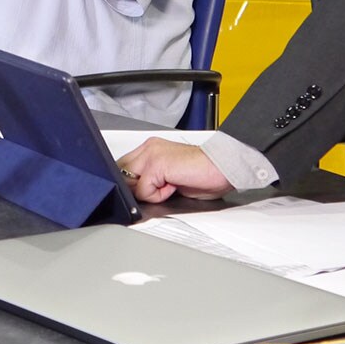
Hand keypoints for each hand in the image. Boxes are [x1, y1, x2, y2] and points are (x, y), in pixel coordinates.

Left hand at [117, 138, 234, 203]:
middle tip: (160, 190)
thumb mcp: (170, 176)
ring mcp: (151, 155)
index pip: (123, 166)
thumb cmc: (204, 173)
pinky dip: (158, 195)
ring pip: (129, 182)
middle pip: (121, 172)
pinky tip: (174, 187)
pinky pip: (143, 190)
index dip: (129, 183)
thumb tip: (136, 192)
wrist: (223, 166)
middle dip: (135, 188)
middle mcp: (149, 148)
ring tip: (170, 186)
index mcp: (152, 148)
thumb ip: (151, 180)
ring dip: (148, 192)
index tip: (144, 191)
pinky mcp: (156, 165)